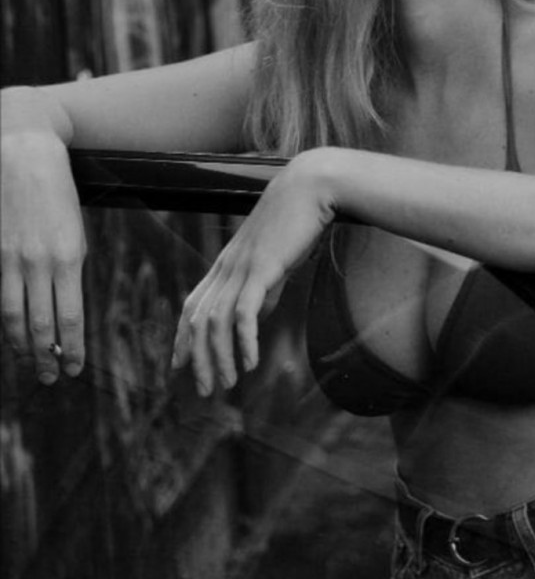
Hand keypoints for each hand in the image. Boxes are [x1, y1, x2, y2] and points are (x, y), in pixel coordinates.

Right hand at [1, 131, 86, 382]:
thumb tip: (64, 302)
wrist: (23, 152)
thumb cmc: (57, 189)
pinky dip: (4, 321)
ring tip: (30, 366)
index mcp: (69, 256)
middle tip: (51, 378)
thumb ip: (70, 266)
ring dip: (21, 347)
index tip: (73, 367)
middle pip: (39, 324)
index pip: (69, 317)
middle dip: (45, 356)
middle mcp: (39, 262)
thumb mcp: (75, 228)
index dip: (70, 347)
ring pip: (12, 316)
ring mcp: (11, 258)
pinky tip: (9, 336)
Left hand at [171, 151, 335, 395]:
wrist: (311, 188)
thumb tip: (254, 319)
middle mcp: (225, 267)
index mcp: (225, 264)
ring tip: (228, 383)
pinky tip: (250, 362)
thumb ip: (262, 290)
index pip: (191, 306)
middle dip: (196, 359)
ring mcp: (241, 268)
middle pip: (196, 321)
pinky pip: (244, 312)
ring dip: (219, 357)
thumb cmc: (297, 221)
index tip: (178, 366)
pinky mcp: (262, 268)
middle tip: (203, 390)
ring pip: (214, 322)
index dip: (181, 338)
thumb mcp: (275, 262)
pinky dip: (244, 341)